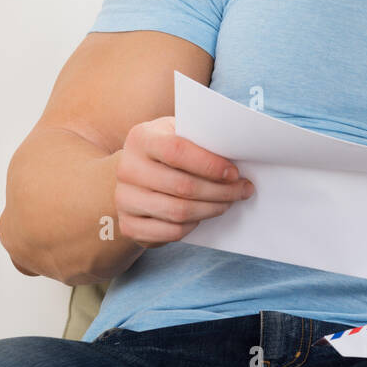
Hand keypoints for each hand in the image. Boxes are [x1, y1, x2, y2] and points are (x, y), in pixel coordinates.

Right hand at [114, 116, 254, 248]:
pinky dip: (193, 226)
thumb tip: (237, 153)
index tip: (234, 172)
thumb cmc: (169, 149)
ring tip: (228, 202)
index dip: (209, 164)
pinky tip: (205, 215)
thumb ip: (201, 139)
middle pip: (182, 186)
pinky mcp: (129, 225)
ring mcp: (124, 199)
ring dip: (212, 209)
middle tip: (242, 190)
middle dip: (220, 191)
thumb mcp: (180, 133)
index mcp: (141, 138)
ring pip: (178, 212)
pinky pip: (170, 232)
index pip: (176, 151)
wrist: (137, 174)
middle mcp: (127, 169)